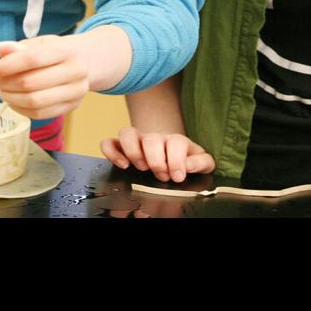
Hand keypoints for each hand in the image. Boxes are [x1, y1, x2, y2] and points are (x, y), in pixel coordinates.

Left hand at [0, 35, 89, 119]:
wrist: (87, 63)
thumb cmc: (58, 52)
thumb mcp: (41, 43)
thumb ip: (21, 48)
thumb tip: (2, 52)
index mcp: (67, 50)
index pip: (32, 59)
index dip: (7, 66)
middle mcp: (76, 72)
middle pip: (31, 83)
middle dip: (6, 84)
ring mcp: (76, 92)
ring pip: (35, 102)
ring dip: (12, 98)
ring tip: (3, 91)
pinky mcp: (71, 107)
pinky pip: (40, 114)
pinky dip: (21, 109)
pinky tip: (13, 101)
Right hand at [100, 126, 214, 182]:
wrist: (172, 158)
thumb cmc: (186, 161)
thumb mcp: (201, 162)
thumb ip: (201, 163)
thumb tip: (189, 166)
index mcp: (176, 141)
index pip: (176, 142)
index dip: (176, 161)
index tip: (177, 177)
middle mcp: (155, 138)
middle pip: (152, 139)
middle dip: (156, 161)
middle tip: (161, 175)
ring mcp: (137, 141)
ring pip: (127, 133)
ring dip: (133, 152)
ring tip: (142, 168)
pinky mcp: (122, 148)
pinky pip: (109, 142)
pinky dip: (111, 152)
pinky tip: (122, 165)